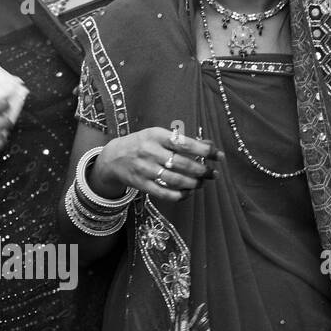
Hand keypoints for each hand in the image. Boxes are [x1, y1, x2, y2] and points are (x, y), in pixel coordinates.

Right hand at [93, 127, 222, 203]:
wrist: (112, 157)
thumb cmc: (142, 144)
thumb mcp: (158, 136)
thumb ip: (182, 141)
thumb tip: (211, 146)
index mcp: (155, 135)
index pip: (184, 143)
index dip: (205, 151)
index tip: (219, 157)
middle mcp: (149, 151)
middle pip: (182, 163)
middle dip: (202, 171)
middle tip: (213, 174)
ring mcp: (144, 169)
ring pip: (175, 180)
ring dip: (193, 183)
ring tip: (201, 183)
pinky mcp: (141, 184)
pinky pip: (164, 193)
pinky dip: (180, 195)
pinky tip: (187, 193)